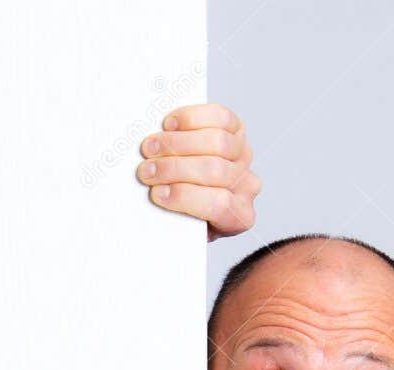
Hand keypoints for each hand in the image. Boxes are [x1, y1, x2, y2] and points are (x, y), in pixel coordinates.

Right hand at [137, 103, 259, 240]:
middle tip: (148, 169)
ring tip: (152, 146)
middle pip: (214, 170)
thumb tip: (153, 198)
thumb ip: (176, 219)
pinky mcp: (238, 130)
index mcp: (238, 217)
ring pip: (217, 142)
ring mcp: (244, 157)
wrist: (206, 202)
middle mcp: (245, 185)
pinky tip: (171, 124)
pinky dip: (193, 118)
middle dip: (174, 168)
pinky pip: (221, 118)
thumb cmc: (192, 217)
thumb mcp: (185, 228)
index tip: (158, 193)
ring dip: (177, 143)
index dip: (185, 197)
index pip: (218, 204)